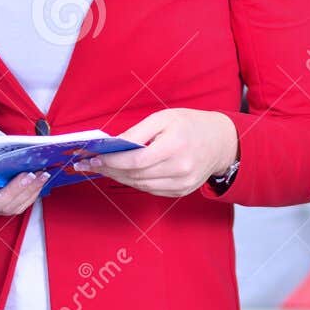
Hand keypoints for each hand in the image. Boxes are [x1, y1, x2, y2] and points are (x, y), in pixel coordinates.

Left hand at [73, 108, 237, 197]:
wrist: (220, 141)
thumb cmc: (189, 125)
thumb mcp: (163, 118)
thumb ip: (138, 132)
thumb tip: (113, 145)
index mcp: (175, 146)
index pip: (135, 160)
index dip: (111, 161)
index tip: (93, 158)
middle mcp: (180, 168)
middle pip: (135, 175)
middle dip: (109, 170)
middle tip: (90, 164)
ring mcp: (182, 183)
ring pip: (141, 185)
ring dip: (119, 178)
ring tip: (103, 168)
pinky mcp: (182, 191)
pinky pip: (151, 190)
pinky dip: (135, 182)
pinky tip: (124, 174)